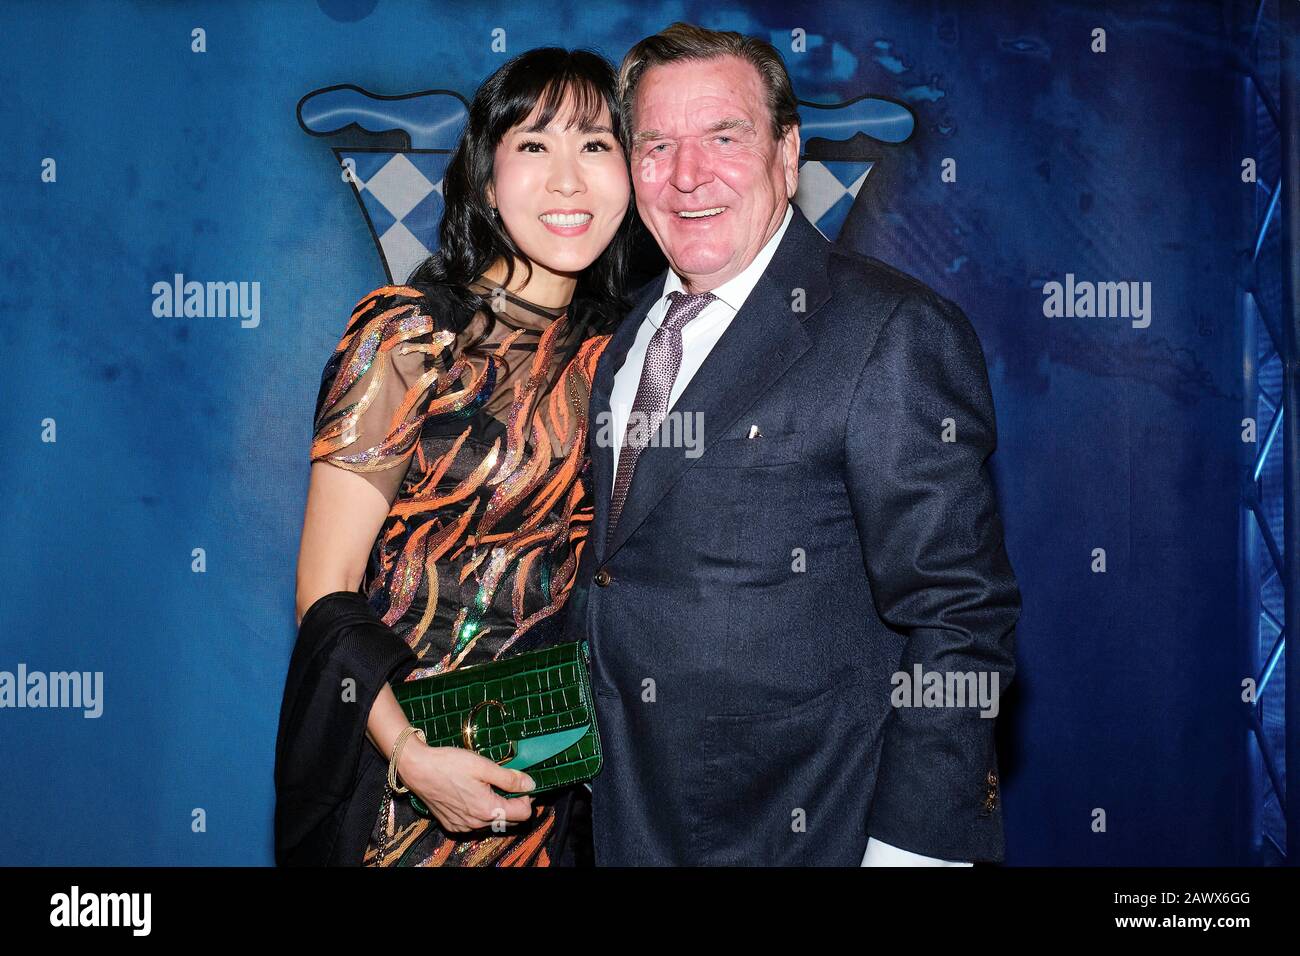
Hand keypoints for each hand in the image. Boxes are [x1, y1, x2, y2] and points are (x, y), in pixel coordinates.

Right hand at [397, 739, 534, 832]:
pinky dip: (479, 812)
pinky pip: (475, 824)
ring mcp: (463, 827)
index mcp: (488, 809)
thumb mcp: (483, 765)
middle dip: (513, 803)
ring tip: (486, 787)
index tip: (521, 783)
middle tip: (506, 783)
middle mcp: (476, 824)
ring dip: (496, 808)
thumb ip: (510, 778)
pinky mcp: (453, 825)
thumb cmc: (449, 764)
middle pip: (510, 821)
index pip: (523, 814)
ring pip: (492, 823)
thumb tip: (531, 784)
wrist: (418, 769)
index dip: (527, 797)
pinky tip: (472, 795)